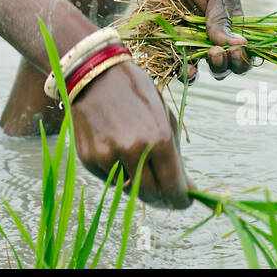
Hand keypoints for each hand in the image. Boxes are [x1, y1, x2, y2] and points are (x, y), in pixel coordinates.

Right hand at [70, 60, 189, 207]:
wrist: (94, 74)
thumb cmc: (135, 92)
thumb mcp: (163, 115)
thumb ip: (174, 152)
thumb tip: (187, 187)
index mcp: (159, 138)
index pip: (173, 187)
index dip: (181, 200)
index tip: (183, 202)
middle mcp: (134, 150)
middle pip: (151, 195)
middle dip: (160, 197)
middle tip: (163, 193)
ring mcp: (108, 156)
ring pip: (128, 190)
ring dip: (137, 183)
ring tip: (137, 163)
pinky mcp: (89, 158)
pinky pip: (109, 179)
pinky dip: (117, 173)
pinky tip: (116, 152)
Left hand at [143, 0, 250, 79]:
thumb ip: (222, 20)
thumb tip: (240, 45)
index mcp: (230, 29)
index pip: (240, 55)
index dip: (240, 60)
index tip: (235, 51)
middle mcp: (209, 39)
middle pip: (220, 67)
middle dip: (220, 66)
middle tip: (214, 52)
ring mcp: (186, 39)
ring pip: (194, 68)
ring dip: (196, 72)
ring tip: (194, 66)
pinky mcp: (163, 36)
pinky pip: (167, 58)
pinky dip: (171, 65)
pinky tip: (176, 64)